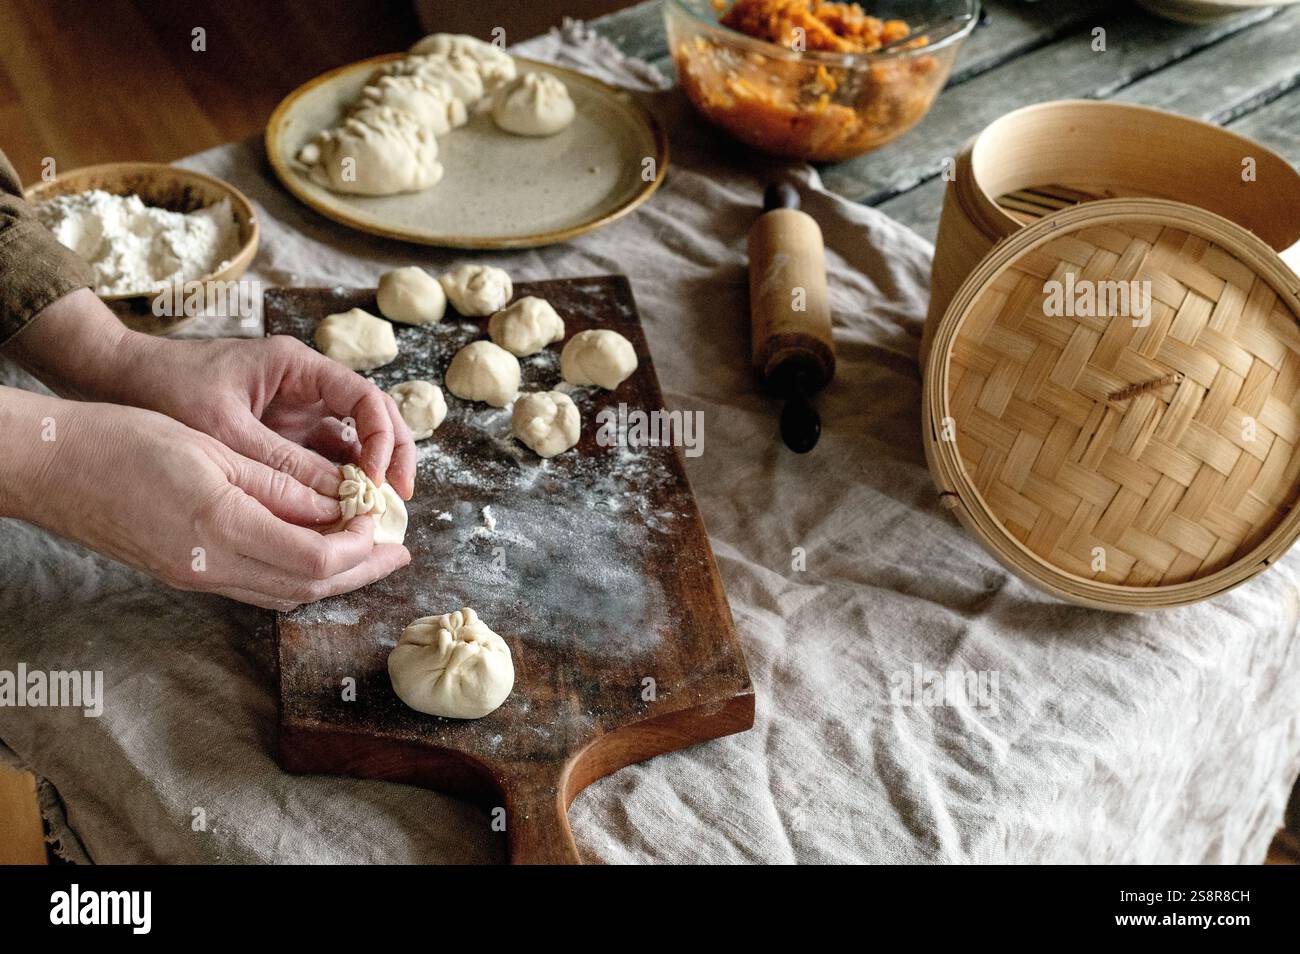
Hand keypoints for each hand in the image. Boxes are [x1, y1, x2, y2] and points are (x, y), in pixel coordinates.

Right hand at [5, 393, 409, 609]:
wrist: (53, 467)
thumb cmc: (125, 440)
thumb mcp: (214, 449)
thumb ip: (279, 484)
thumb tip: (337, 505)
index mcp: (220, 530)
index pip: (315, 560)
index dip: (359, 545)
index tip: (383, 520)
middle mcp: (210, 567)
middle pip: (307, 587)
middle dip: (361, 571)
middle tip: (399, 552)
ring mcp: (196, 577)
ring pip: (284, 593)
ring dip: (333, 576)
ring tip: (369, 551)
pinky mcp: (186, 573)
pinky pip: (257, 585)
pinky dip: (296, 573)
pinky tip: (317, 551)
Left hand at [7, 289, 415, 498]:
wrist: (118, 380)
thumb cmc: (167, 389)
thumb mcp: (227, 429)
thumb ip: (284, 463)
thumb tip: (338, 500)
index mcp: (299, 367)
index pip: (368, 398)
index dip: (385, 440)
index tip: (379, 481)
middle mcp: (307, 387)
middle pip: (374, 419)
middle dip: (392, 459)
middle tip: (397, 502)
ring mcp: (297, 413)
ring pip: (354, 443)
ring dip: (368, 477)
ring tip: (374, 516)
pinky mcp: (282, 437)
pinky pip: (324, 461)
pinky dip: (337, 487)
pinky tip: (340, 516)